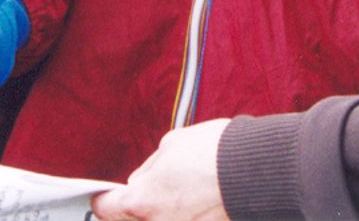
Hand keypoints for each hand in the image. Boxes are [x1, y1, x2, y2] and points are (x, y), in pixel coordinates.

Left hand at [92, 119, 230, 219]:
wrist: (254, 169)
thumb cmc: (213, 152)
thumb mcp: (171, 144)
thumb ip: (149, 168)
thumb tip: (140, 180)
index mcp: (141, 201)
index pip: (107, 207)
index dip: (104, 197)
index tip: (104, 194)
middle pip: (130, 220)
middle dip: (132, 208)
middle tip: (141, 192)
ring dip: (158, 211)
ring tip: (173, 192)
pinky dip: (179, 214)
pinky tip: (190, 200)